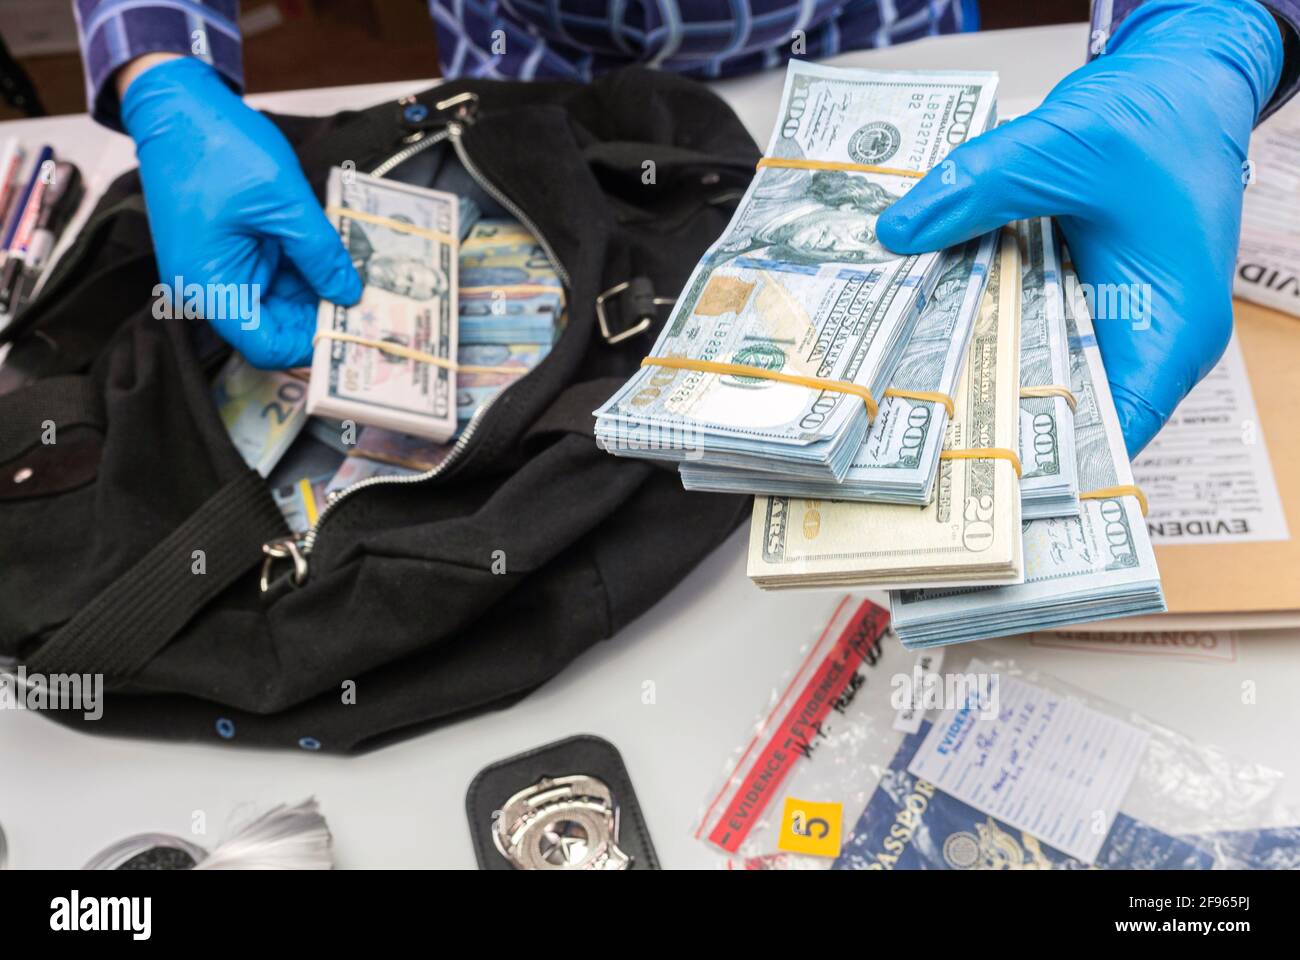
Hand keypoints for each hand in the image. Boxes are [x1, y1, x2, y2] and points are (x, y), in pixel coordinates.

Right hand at [120, 56, 360, 367]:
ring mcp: (222, 271)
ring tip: (364, 282)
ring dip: (319, 294)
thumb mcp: (283, 202)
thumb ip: (319, 254)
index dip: (312, 347)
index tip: (354, 332)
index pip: (267, 347)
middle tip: (373, 308)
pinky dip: (306, 272)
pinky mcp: (234, 254)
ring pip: (281, 304)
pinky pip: (275, 277)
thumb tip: (349, 293)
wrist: (178, 107)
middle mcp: (211, 289)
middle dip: (322, 319)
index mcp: (210, 286)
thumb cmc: (216, 148)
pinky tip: (338, 262)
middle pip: (276, 329)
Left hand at [877, 0, 1282, 455]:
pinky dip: (982, 338)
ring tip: (897, 401)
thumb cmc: (1157, 121)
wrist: (1178, 85)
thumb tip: (899, 232)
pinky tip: (924, 341)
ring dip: (976, 384)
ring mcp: (1108, 331)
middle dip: (987, 428)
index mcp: (1167, 334)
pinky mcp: (1076, 309)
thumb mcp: (1065, 144)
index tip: (961, 475)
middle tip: (902, 440)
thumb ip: (981, 185)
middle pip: (1062, 420)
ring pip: (1037, 383)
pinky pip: (1025, 341)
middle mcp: (1142, 347)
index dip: (1039, 469)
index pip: (1108, 440)